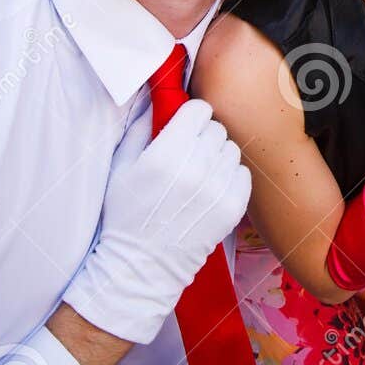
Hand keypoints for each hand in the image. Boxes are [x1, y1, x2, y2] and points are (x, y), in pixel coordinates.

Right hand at [63, 100, 251, 344]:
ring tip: (200, 171)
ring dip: (218, 155)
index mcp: (166, 155)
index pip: (199, 110)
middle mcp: (195, 169)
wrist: (142, 265)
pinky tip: (212, 186)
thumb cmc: (126, 214)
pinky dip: (230, 176)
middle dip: (203, 135)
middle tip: (190, 151)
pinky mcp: (232, 208)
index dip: (190, 116)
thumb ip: (142, 128)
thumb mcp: (121, 167)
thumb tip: (161, 100)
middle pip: (216, 128)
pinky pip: (243, 173)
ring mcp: (217, 190)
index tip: (185, 126)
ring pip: (231, 149)